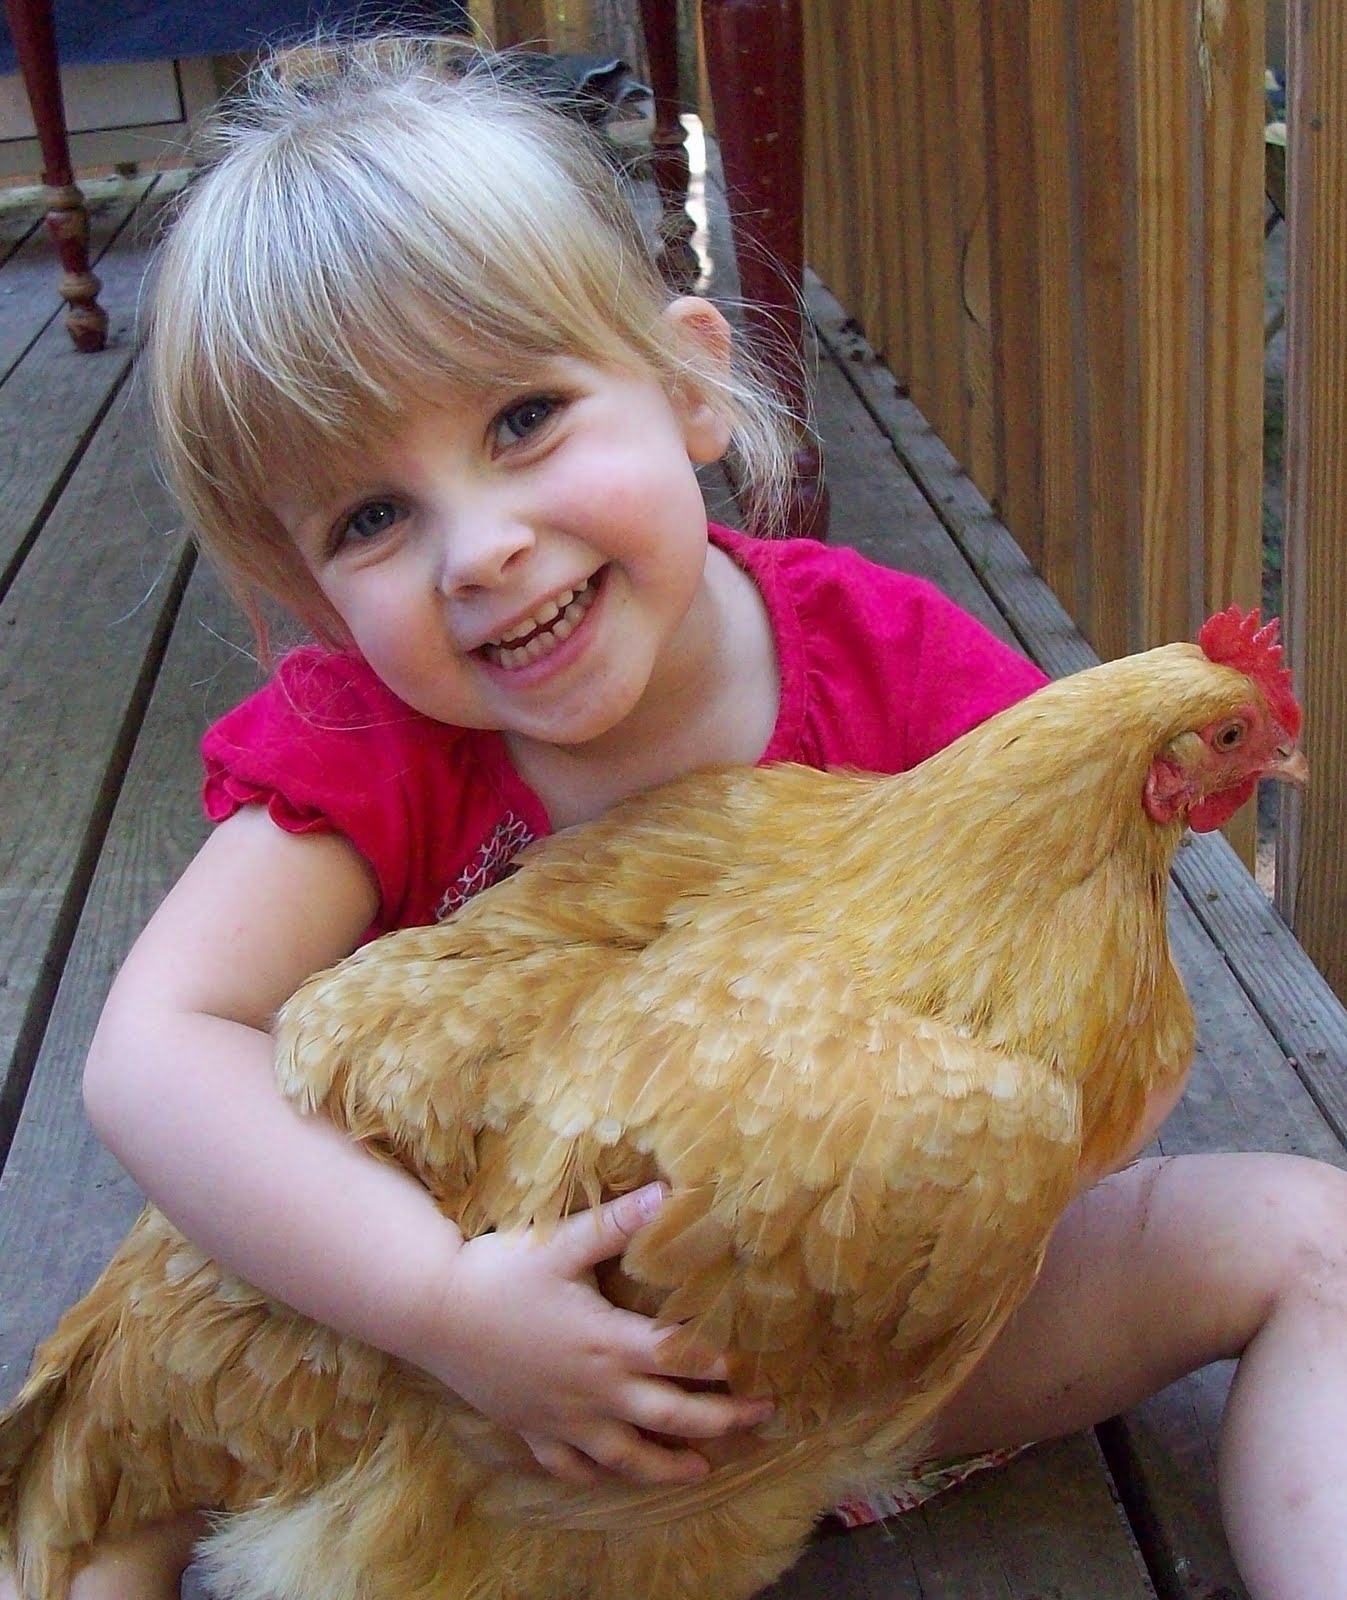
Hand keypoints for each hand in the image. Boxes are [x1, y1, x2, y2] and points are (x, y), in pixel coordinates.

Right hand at [412, 1183, 773, 1486]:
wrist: (431, 1311)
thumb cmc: (499, 1272)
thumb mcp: (561, 1241)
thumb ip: (618, 1223)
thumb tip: (670, 1193)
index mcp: (607, 1341)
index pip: (681, 1357)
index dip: (723, 1364)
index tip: (758, 1365)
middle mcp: (594, 1389)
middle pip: (671, 1416)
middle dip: (722, 1421)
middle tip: (762, 1418)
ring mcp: (563, 1417)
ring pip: (628, 1456)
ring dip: (670, 1465)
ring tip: (704, 1468)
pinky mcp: (532, 1429)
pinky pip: (570, 1465)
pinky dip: (596, 1473)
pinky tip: (611, 1473)